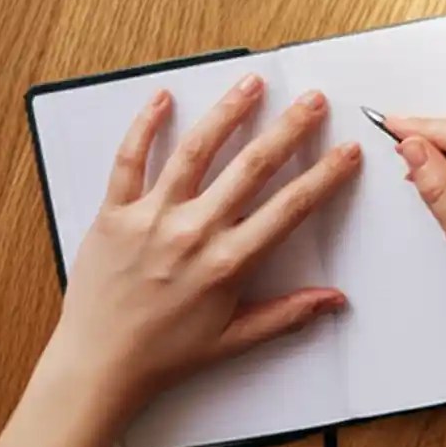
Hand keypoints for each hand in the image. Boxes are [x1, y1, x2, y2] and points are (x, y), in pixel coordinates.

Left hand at [48, 75, 361, 420]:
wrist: (99, 364)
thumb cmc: (166, 355)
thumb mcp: (234, 339)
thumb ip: (287, 314)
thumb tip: (334, 300)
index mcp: (227, 263)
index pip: (289, 208)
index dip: (324, 176)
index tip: (346, 151)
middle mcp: (193, 232)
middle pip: (251, 167)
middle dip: (288, 129)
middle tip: (313, 101)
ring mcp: (152, 217)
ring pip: (195, 151)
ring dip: (228, 112)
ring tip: (252, 82)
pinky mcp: (114, 213)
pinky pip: (129, 160)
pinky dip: (144, 125)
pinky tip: (162, 97)